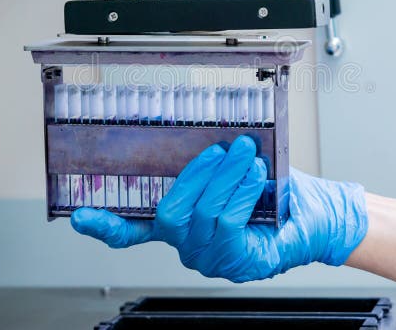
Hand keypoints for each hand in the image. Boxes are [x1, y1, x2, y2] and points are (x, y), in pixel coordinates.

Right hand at [70, 135, 367, 282]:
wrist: (315, 213)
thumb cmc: (274, 190)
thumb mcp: (233, 170)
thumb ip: (210, 162)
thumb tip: (196, 132)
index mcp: (180, 224)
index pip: (134, 230)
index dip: (107, 224)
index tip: (80, 216)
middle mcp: (188, 245)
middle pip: (170, 214)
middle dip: (196, 176)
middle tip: (220, 148)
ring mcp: (211, 258)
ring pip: (202, 215)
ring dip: (226, 178)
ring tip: (246, 154)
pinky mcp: (237, 262)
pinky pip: (229, 225)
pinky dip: (242, 193)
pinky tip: (255, 176)